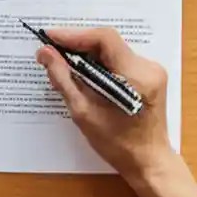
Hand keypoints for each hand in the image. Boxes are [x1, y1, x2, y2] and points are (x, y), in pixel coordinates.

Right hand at [37, 28, 196, 196]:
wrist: (148, 161)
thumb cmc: (117, 144)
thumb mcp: (84, 112)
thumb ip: (64, 79)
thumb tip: (45, 53)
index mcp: (137, 76)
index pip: (104, 39)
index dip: (74, 35)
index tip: (49, 37)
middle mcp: (148, 67)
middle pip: (107, 43)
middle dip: (77, 45)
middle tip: (51, 52)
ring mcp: (151, 70)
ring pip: (111, 50)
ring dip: (86, 54)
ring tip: (62, 63)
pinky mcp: (148, 75)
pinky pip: (118, 60)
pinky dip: (98, 63)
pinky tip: (82, 73)